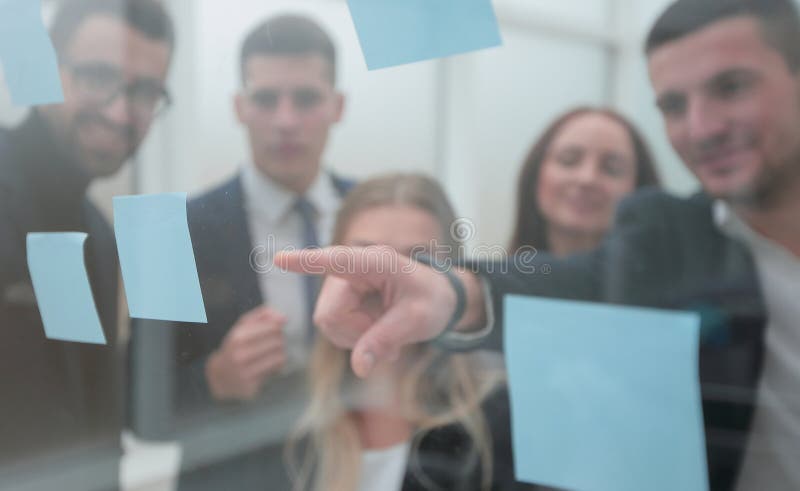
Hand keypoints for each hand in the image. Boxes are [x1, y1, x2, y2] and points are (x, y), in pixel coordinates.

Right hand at [205, 306, 286, 400]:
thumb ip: (262, 315)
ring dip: (281, 354)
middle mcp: (240, 354)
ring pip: (279, 357)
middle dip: (280, 341)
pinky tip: (270, 366)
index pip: (273, 327)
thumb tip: (284, 318)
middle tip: (276, 343)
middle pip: (278, 342)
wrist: (219, 375)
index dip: (278, 327)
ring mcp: (245, 371)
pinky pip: (275, 371)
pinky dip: (277, 366)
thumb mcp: (243, 326)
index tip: (276, 330)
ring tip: (274, 354)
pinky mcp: (251, 385)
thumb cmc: (236, 347)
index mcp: (238, 337)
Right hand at [275, 246, 484, 377]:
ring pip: (328, 324)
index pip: (336, 261)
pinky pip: (333, 327)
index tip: (279, 259)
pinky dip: (355, 338)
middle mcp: (353, 269)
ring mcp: (343, 284)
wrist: (439, 299)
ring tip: (387, 337)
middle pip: (329, 314)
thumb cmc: (432, 301)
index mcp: (376, 262)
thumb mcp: (417, 322)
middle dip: (355, 335)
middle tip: (389, 344)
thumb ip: (385, 341)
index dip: (306, 262)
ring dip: (356, 338)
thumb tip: (358, 368)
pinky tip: (378, 335)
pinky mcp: (341, 298)